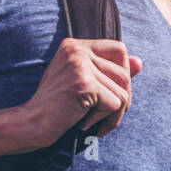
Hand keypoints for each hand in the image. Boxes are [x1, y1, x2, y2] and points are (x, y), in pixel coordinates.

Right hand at [17, 38, 142, 148]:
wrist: (29, 123)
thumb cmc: (55, 107)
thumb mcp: (83, 84)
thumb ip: (110, 72)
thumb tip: (141, 62)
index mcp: (74, 45)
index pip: (119, 49)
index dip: (124, 73)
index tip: (111, 94)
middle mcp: (77, 50)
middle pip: (125, 73)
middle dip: (122, 99)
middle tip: (105, 115)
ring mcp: (80, 65)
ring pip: (123, 91)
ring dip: (113, 114)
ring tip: (94, 123)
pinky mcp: (84, 84)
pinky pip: (116, 104)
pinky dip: (106, 120)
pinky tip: (87, 124)